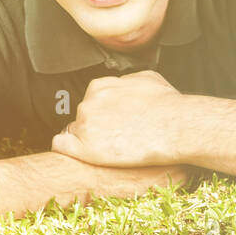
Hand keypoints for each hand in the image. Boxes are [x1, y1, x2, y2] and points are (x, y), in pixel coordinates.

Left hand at [50, 71, 182, 167]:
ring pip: (74, 132)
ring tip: (107, 150)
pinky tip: (81, 155)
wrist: (173, 125)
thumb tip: (125, 85)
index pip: (90, 101)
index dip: (102, 114)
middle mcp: (88, 103)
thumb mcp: (146, 78)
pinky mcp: (86, 148)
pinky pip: (62, 146)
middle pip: (82, 117)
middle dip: (95, 127)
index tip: (112, 124)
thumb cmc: (166, 104)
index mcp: (99, 87)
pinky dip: (68, 151)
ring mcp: (85, 124)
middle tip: (114, 139)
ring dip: (87, 140)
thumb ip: (127, 82)